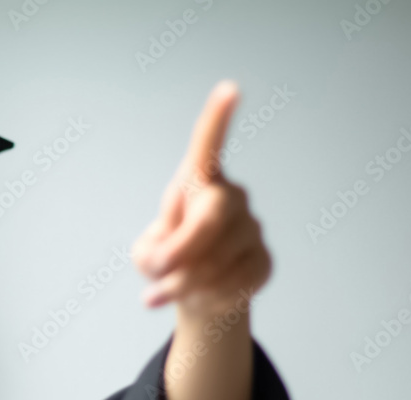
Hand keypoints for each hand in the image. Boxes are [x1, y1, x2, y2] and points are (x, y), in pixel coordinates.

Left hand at [131, 80, 271, 319]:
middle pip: (213, 214)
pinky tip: (196, 299)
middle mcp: (230, 197)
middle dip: (183, 248)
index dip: (218, 119)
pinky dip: (204, 298)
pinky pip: (233, 283)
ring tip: (162, 293)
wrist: (199, 293)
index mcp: (197, 183)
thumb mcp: (147, 255)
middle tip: (159, 272)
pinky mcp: (263, 261)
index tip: (230, 89)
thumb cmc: (170, 259)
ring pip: (218, 258)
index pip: (208, 147)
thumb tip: (174, 265)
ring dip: (183, 284)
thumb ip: (152, 254)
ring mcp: (251, 228)